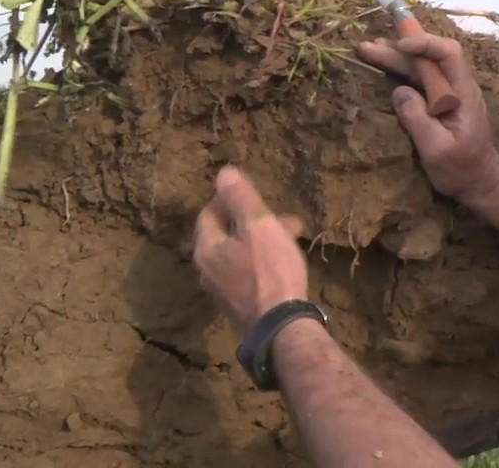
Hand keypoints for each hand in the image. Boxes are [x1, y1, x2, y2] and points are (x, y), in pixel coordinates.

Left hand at [192, 166, 308, 331]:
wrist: (281, 325)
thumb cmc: (271, 270)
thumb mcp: (259, 226)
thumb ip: (240, 198)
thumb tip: (223, 173)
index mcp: (207, 248)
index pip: (209, 213)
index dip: (230, 199)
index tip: (255, 194)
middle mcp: (206, 270)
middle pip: (225, 233)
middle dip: (254, 221)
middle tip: (284, 218)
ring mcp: (221, 290)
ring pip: (238, 253)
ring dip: (262, 240)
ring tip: (292, 237)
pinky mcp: (238, 304)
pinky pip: (245, 271)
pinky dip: (261, 260)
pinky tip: (284, 262)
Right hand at [356, 34, 498, 206]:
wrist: (481, 183)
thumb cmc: (462, 170)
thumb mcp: (436, 149)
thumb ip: (417, 119)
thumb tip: (399, 91)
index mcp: (463, 94)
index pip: (449, 54)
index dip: (424, 43)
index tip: (399, 46)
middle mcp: (459, 88)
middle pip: (430, 58)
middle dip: (399, 49)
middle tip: (366, 46)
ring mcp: (452, 94)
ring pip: (424, 67)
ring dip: (398, 57)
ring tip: (370, 49)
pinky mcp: (443, 103)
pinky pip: (423, 80)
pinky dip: (404, 71)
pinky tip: (387, 66)